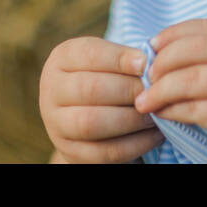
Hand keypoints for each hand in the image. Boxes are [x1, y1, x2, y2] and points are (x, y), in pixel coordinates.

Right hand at [40, 36, 165, 162]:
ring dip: (131, 119)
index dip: (119, 59)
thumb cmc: (106, 79)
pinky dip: (134, 144)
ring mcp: (56, 123)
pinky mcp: (70, 151)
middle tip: (154, 92)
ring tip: (154, 114)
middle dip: (128, 90)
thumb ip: (125, 59)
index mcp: (61, 59)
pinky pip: (104, 152)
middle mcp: (51, 89)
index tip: (145, 63)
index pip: (89, 54)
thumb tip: (152, 62)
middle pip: (90, 89)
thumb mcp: (108, 62)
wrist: (88, 118)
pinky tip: (154, 135)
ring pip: (92, 123)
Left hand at [134, 18, 206, 162]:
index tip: (154, 43)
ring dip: (160, 89)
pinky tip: (164, 114)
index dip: (176, 33)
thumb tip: (178, 46)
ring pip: (191, 81)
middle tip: (146, 73)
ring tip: (145, 98)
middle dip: (164, 60)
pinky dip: (174, 111)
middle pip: (196, 49)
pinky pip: (197, 111)